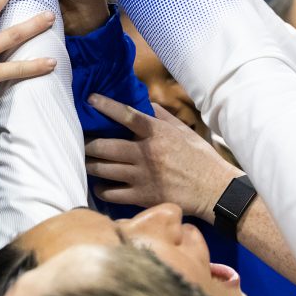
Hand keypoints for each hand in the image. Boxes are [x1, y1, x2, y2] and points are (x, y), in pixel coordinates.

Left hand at [84, 95, 239, 221]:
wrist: (215, 191)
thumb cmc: (200, 158)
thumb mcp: (183, 130)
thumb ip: (161, 116)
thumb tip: (144, 102)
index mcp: (156, 133)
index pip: (127, 115)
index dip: (106, 106)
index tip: (90, 99)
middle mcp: (146, 153)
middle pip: (105, 146)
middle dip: (88, 144)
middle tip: (80, 142)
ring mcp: (142, 176)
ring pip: (104, 169)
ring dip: (90, 165)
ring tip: (85, 161)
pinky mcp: (143, 196)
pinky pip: (112, 193)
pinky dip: (101, 188)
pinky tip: (99, 184)